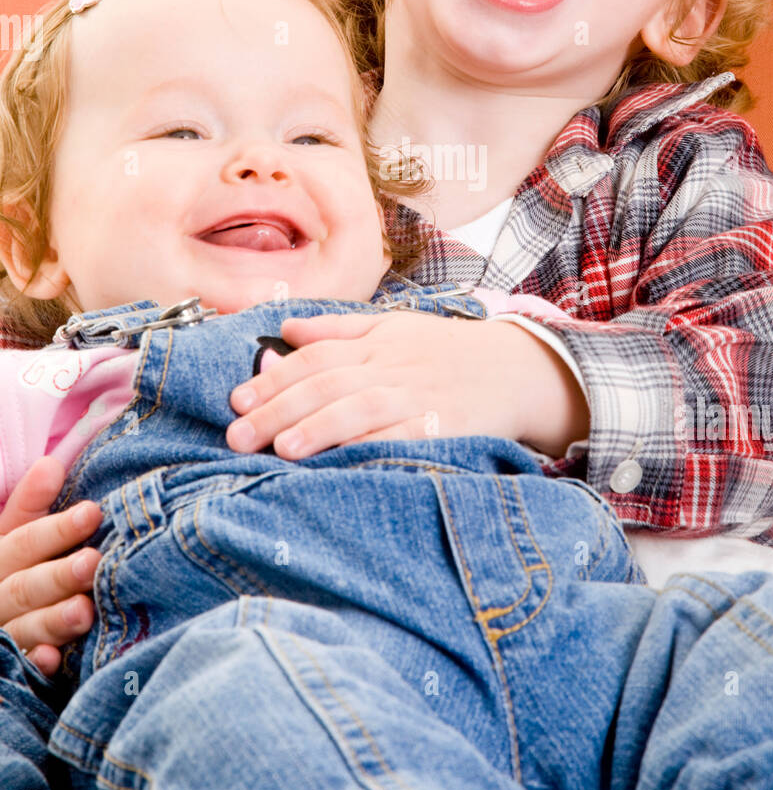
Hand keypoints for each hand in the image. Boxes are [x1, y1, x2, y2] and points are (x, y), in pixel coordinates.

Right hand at [0, 456, 101, 675]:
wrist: (0, 615)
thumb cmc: (15, 569)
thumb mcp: (15, 534)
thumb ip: (30, 504)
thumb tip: (51, 464)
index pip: (22, 540)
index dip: (55, 529)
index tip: (93, 512)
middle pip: (23, 586)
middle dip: (58, 575)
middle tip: (93, 562)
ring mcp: (1, 632)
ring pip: (23, 628)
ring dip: (52, 620)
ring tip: (85, 610)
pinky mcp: (8, 666)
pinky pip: (21, 668)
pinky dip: (36, 664)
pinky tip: (55, 659)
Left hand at [227, 311, 588, 460]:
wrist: (518, 368)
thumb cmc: (448, 351)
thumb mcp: (394, 328)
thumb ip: (337, 330)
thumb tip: (284, 329)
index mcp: (377, 342)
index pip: (315, 357)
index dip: (273, 377)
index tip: (236, 400)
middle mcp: (393, 366)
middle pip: (328, 383)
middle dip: (279, 408)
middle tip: (237, 434)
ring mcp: (420, 396)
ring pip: (362, 408)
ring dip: (319, 427)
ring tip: (280, 448)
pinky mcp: (446, 425)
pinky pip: (403, 437)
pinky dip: (371, 447)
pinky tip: (343, 461)